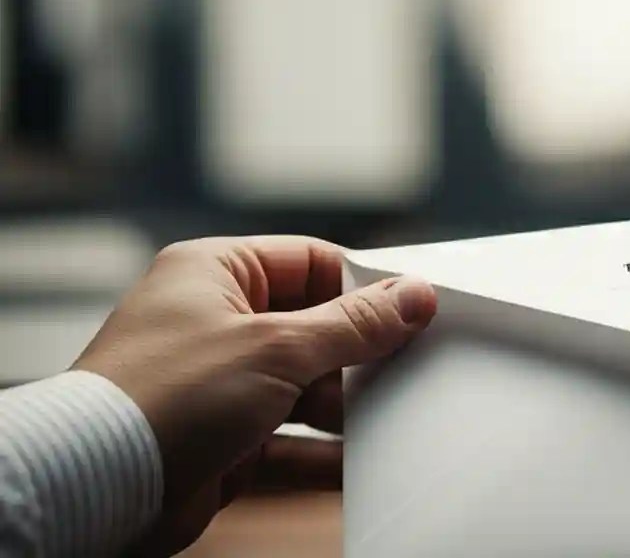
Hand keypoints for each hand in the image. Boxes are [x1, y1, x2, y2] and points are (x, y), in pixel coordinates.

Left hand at [72, 236, 435, 554]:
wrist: (94, 487)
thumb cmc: (162, 397)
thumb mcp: (277, 347)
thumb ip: (353, 324)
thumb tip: (413, 295)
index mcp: (215, 272)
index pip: (312, 261)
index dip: (365, 286)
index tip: (414, 309)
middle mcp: (215, 321)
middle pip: (315, 326)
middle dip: (359, 353)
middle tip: (406, 365)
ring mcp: (219, 383)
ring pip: (306, 386)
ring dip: (345, 405)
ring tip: (387, 415)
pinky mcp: (223, 440)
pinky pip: (290, 440)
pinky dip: (325, 452)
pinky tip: (361, 461)